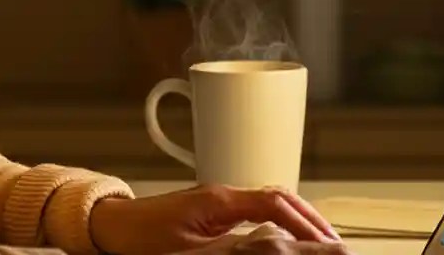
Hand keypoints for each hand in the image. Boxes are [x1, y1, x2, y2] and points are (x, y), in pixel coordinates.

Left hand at [88, 185, 341, 254]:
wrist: (109, 226)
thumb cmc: (140, 240)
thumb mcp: (188, 252)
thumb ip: (232, 249)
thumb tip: (271, 247)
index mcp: (220, 200)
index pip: (275, 203)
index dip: (305, 223)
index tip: (325, 241)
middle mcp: (222, 194)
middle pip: (279, 197)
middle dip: (310, 218)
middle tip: (333, 242)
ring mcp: (217, 200)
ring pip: (268, 202)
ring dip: (296, 219)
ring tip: (318, 240)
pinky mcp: (210, 210)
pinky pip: (254, 210)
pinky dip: (277, 221)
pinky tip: (285, 238)